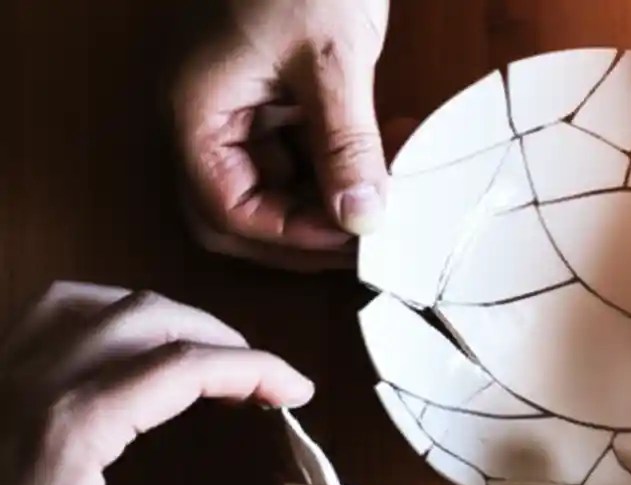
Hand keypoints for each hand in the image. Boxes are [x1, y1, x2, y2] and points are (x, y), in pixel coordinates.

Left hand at [0, 283, 313, 484]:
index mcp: (71, 429)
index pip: (186, 364)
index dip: (256, 369)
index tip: (298, 392)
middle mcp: (31, 385)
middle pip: (147, 315)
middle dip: (220, 339)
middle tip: (262, 382)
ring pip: (92, 301)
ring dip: (162, 315)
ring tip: (203, 354)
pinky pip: (43, 316)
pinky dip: (101, 313)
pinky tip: (121, 346)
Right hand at [172, 0, 389, 270]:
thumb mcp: (334, 59)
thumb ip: (346, 144)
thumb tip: (364, 221)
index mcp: (196, 111)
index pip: (225, 211)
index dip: (290, 236)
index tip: (356, 240)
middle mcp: (205, 116)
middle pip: (239, 211)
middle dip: (304, 231)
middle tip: (370, 237)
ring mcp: (237, 103)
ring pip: (275, 184)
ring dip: (332, 196)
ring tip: (394, 186)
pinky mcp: (271, 90)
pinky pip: (299, 148)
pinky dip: (341, 160)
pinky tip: (391, 148)